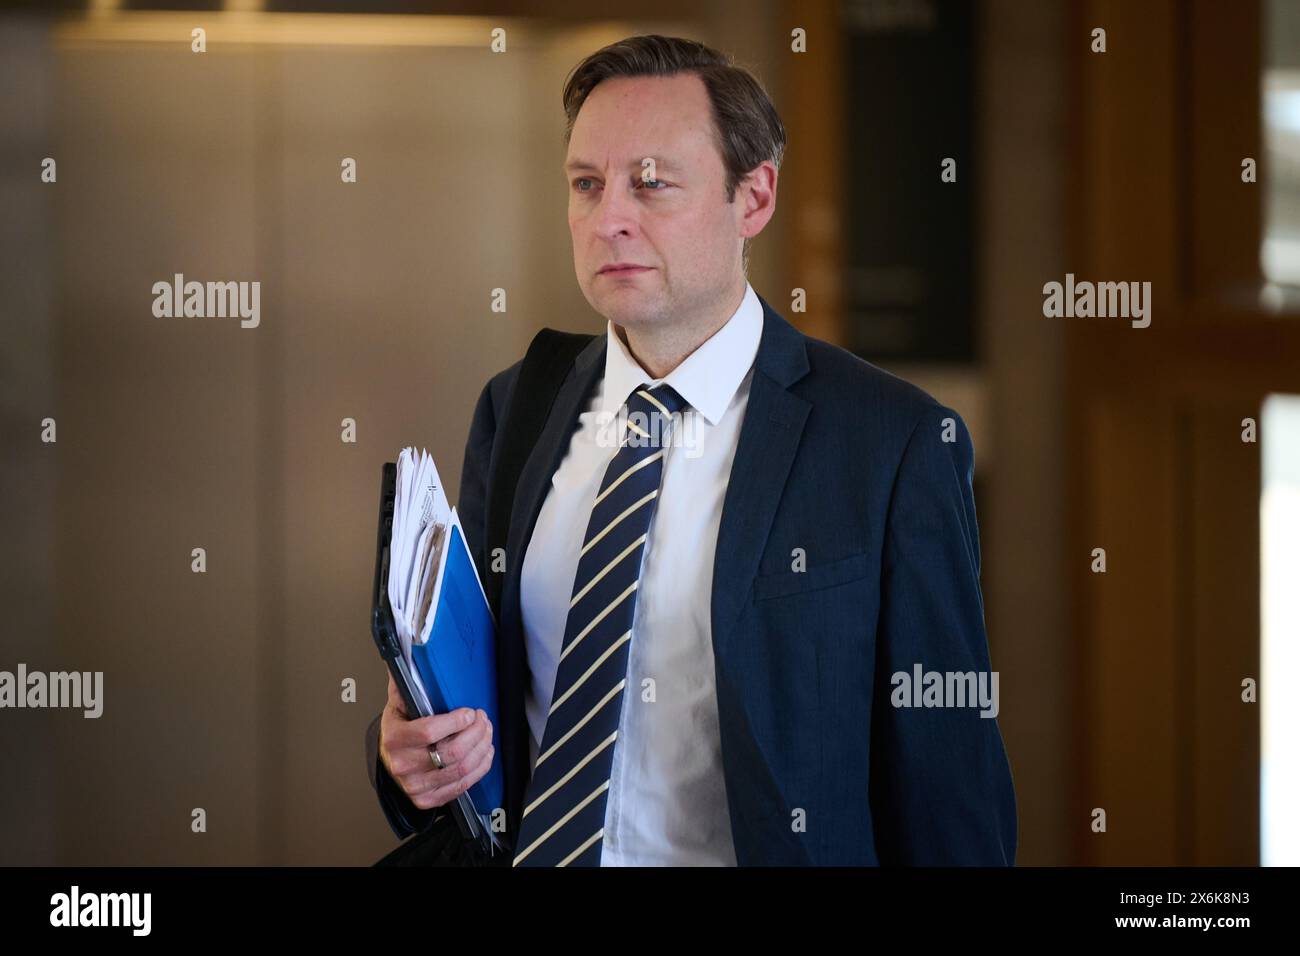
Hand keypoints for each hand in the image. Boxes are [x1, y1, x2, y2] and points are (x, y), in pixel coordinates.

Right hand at [378, 672, 493, 810]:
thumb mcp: (398, 703)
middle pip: (452, 753)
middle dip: (476, 733)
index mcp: (394, 738)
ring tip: (487, 732)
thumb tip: (408, 653)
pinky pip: (462, 786)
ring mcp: (415, 786)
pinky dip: (480, 767)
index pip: (429, 732)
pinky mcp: (427, 799)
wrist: (390, 759)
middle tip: (483, 719)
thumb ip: (405, 681)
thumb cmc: (398, 728)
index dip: (456, 722)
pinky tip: (484, 752)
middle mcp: (403, 765)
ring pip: (461, 769)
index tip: (469, 712)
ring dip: (482, 748)